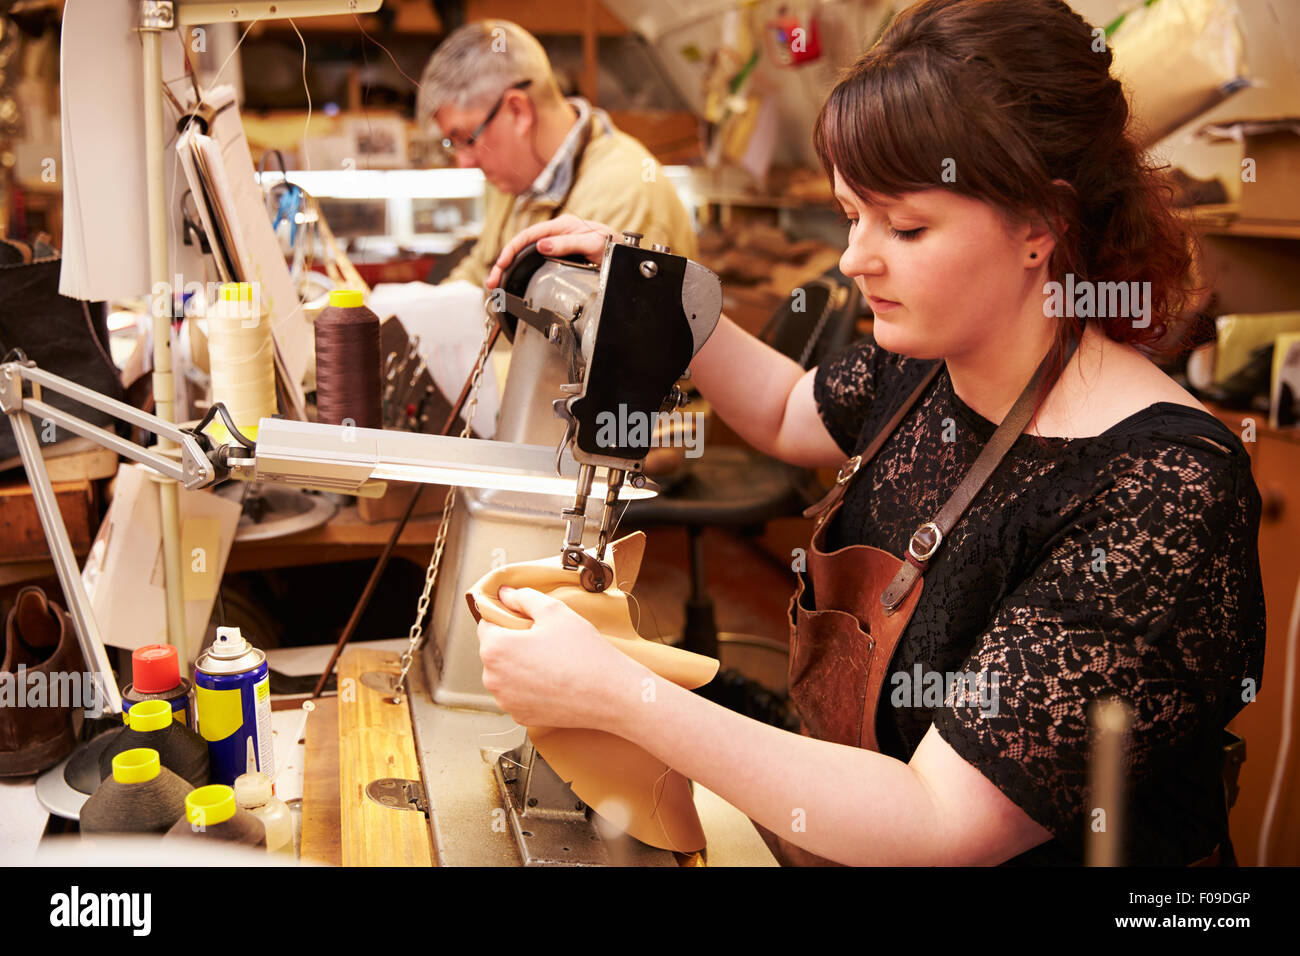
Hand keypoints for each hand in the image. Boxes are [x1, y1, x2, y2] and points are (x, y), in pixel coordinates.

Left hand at [476, 585, 643, 730]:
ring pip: (506, 674)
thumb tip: (506, 593)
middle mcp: (493, 678)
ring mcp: (506, 701)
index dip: (506, 617)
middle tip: (544, 640)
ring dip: (520, 666)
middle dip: (513, 643)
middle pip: (495, 651)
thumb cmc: (583, 654)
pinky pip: (518, 694)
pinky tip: (553, 680)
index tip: (525, 620)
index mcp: (495, 648)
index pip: (486, 624)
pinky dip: (530, 687)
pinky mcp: (520, 716)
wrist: (609, 694)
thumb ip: (524, 598)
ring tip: (551, 662)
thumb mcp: (555, 612)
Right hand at [486, 214, 616, 289]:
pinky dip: (520, 272)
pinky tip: (513, 281)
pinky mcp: (557, 257)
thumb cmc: (611, 244)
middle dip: (503, 263)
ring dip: (509, 270)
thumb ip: (568, 243)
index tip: (502, 264)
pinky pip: (533, 263)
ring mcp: (555, 246)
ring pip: (525, 256)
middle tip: (492, 281)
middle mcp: (554, 235)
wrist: (623, 253)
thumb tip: (542, 246)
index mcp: (560, 226)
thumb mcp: (592, 242)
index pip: (527, 236)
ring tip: (497, 285)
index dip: (511, 250)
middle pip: (521, 247)